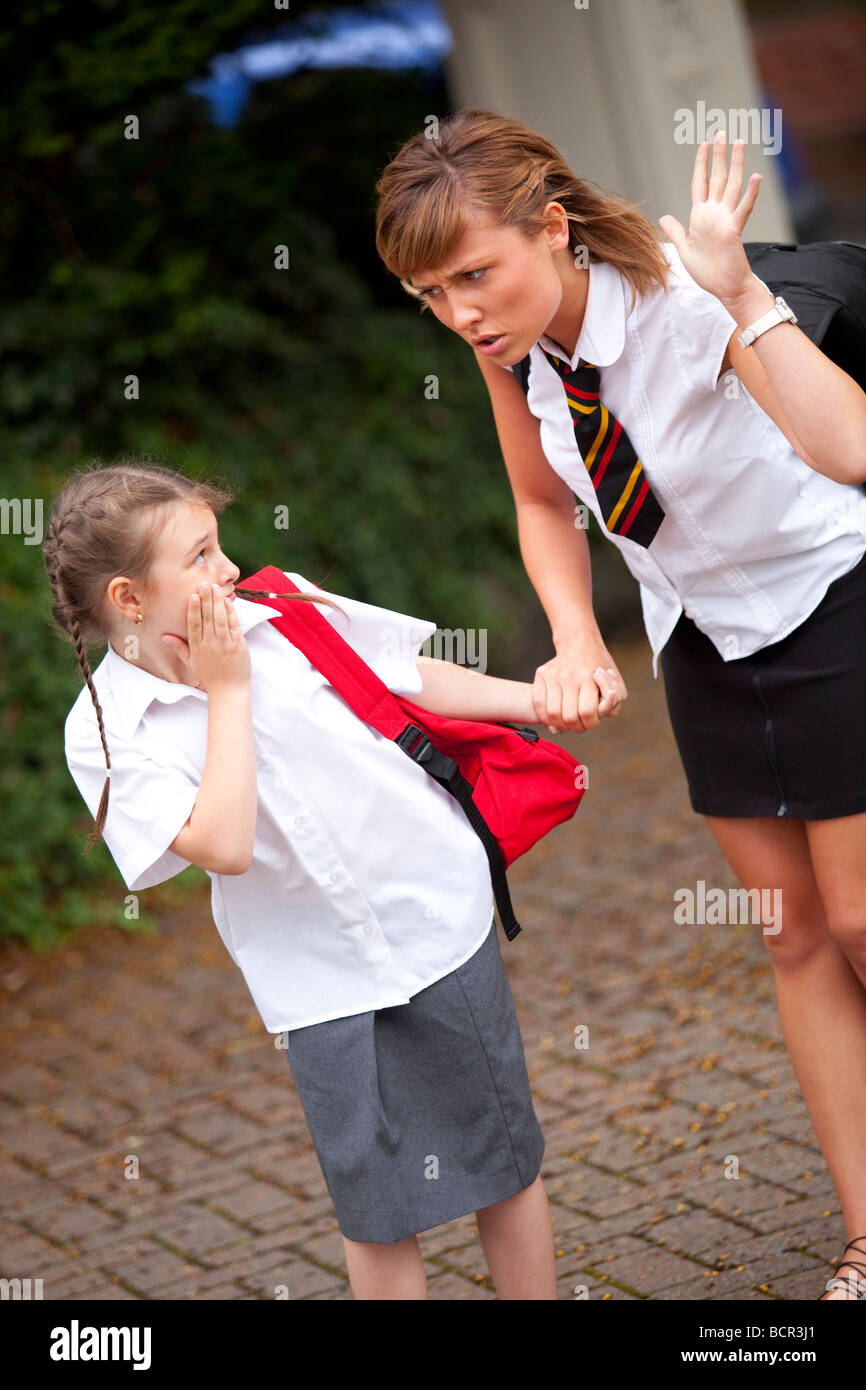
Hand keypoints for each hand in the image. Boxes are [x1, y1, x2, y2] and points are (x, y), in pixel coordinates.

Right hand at [162, 583, 249, 692]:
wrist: (229, 690)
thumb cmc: (209, 676)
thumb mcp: (190, 663)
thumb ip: (179, 647)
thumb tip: (164, 636)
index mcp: (197, 648)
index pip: (194, 625)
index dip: (193, 610)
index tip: (193, 596)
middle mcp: (210, 645)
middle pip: (207, 619)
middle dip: (206, 600)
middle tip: (204, 584)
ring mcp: (225, 644)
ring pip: (220, 619)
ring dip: (217, 602)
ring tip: (215, 588)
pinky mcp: (239, 645)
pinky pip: (234, 625)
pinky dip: (230, 612)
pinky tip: (227, 601)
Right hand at [531, 636, 626, 732]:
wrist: (579, 643)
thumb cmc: (599, 666)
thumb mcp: (615, 682)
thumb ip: (613, 701)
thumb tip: (599, 712)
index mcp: (589, 677)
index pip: (587, 712)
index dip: (591, 723)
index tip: (592, 721)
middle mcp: (569, 676)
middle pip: (569, 716)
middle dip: (577, 727)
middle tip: (580, 725)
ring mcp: (553, 675)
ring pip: (552, 713)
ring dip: (561, 725)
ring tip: (568, 725)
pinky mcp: (541, 674)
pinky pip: (538, 703)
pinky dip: (545, 718)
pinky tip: (553, 723)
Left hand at [658, 133, 760, 309]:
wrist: (724, 288)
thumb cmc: (707, 271)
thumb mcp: (684, 249)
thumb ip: (676, 231)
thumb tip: (664, 217)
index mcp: (701, 216)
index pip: (700, 183)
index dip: (701, 164)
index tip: (704, 145)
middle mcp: (715, 213)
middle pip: (716, 178)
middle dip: (718, 155)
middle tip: (722, 132)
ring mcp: (726, 219)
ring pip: (731, 185)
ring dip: (735, 164)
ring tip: (739, 142)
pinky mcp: (734, 229)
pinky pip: (743, 208)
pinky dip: (750, 193)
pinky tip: (755, 176)